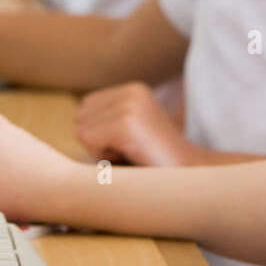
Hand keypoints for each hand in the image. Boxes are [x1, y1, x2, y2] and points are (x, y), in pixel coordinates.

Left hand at [74, 82, 191, 166]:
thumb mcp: (135, 128)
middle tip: (129, 150)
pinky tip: (129, 157)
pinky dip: (102, 156)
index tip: (129, 143)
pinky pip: (88, 140)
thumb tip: (75, 120)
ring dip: (100, 150)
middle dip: (96, 140)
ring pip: (82, 130)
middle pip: (80, 117)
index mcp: (133, 89)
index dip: (99, 132)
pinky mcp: (126, 125)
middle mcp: (131, 92)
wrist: (191, 176)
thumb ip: (108, 118)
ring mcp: (129, 107)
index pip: (85, 108)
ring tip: (130, 153)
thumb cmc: (157, 161)